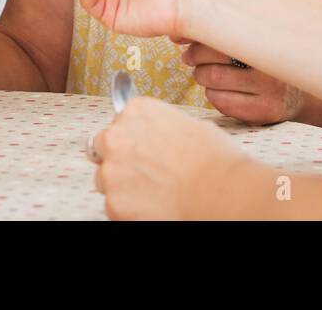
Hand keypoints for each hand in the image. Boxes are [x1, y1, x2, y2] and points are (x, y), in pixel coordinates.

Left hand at [87, 97, 245, 219]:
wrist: (218, 192)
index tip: (142, 148)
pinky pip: (114, 205)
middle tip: (142, 172)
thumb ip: (164, 126)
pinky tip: (152, 206)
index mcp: (137, 111)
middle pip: (103, 146)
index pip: (120, 121)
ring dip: (121, 184)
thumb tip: (165, 136)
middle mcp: (117, 136)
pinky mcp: (114, 202)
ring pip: (105, 178)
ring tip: (152, 192)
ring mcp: (111, 171)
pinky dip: (128, 209)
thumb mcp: (190, 124)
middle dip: (118, 158)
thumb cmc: (213, 159)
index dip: (133, 137)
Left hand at [179, 41, 321, 126]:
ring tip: (207, 73)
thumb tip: (175, 35)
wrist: (297, 91)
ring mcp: (270, 90)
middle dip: (194, 58)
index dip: (194, 39)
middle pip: (213, 60)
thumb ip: (213, 33)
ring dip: (202, 77)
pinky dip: (213, 95)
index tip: (181, 40)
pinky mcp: (265, 111)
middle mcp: (270, 64)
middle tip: (191, 58)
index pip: (218, 36)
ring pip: (214, 81)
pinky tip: (220, 90)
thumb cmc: (260, 61)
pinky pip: (223, 102)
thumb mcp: (245, 41)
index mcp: (263, 39)